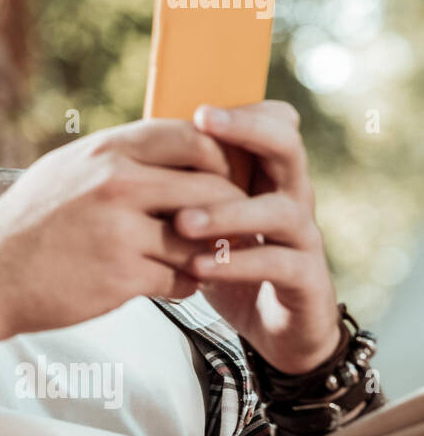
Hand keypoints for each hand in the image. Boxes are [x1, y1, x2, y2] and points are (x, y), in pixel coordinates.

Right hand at [0, 118, 246, 337]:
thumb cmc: (28, 224)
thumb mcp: (68, 170)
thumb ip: (121, 157)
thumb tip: (177, 144)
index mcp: (105, 151)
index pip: (195, 138)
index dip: (222, 161)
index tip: (224, 182)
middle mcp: (116, 183)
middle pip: (214, 189)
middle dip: (232, 213)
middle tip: (231, 228)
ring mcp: (120, 230)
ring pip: (203, 239)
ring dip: (209, 254)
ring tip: (197, 260)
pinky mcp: (122, 275)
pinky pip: (183, 279)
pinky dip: (184, 285)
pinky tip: (167, 285)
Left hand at [173, 101, 341, 374]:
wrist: (271, 327)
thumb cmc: (226, 260)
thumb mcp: (198, 217)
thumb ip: (179, 185)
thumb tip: (128, 146)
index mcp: (267, 176)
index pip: (271, 125)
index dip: (242, 113)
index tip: (197, 109)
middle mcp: (292, 198)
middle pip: (287, 148)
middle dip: (248, 132)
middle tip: (202, 126)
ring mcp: (304, 238)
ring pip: (281, 210)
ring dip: (229, 212)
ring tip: (182, 222)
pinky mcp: (307, 280)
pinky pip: (278, 264)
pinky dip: (237, 264)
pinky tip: (198, 266)